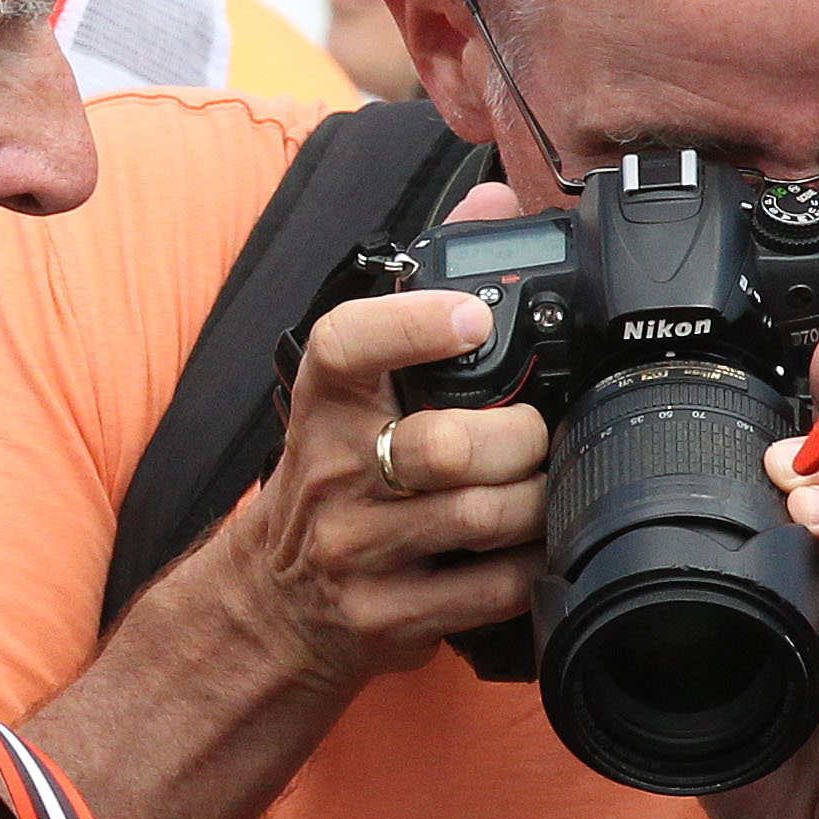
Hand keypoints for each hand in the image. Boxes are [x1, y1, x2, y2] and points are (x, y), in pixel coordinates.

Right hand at [210, 252, 548, 696]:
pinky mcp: (388, 617)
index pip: (347, 346)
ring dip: (539, 500)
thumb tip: (496, 201)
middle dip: (521, 438)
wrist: (273, 605)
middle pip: (448, 446)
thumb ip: (421, 291)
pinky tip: (531, 546)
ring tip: (545, 487)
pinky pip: (493, 589)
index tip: (472, 317)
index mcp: (323, 403)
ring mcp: (357, 551)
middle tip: (538, 435)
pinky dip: (533, 564)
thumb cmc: (332, 479)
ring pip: (482, 516)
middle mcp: (331, 474)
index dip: (413, 324)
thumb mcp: (351, 392)